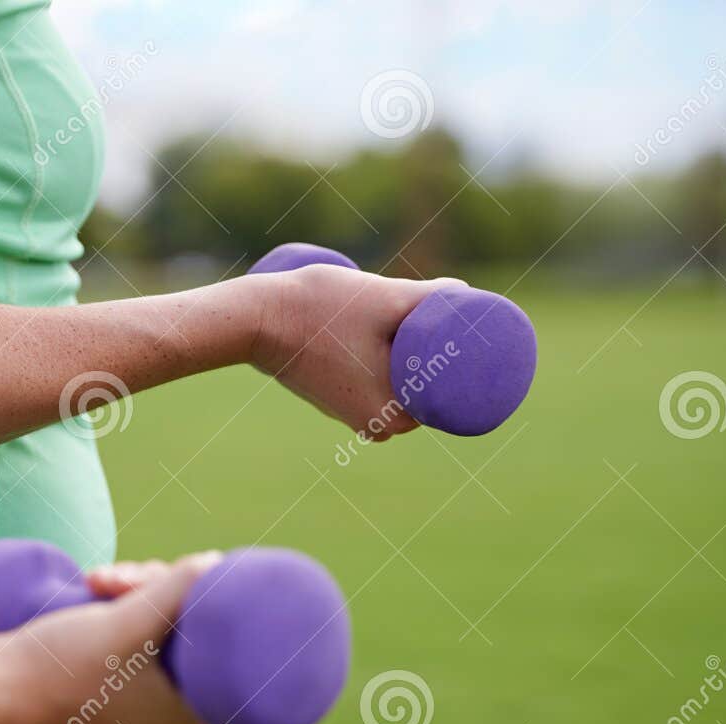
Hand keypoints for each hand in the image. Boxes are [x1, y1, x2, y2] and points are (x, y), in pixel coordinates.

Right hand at [83, 556, 210, 723]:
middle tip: (120, 580)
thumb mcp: (127, 625)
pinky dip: (117, 604)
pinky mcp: (109, 678)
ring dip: (133, 589)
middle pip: (191, 628)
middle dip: (159, 588)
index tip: (176, 576)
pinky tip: (93, 585)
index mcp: (189, 713)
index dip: (204, 601)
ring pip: (159, 622)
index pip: (223, 643)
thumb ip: (174, 591)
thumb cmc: (62, 669)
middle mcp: (169, 708)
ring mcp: (138, 693)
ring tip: (97, 579)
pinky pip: (132, 629)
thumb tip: (216, 562)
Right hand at [248, 265, 467, 440]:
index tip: (470, 330)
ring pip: (401, 385)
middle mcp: (373, 428)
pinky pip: (377, 384)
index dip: (465, 364)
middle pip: (428, 390)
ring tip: (416, 317)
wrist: (255, 320)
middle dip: (439, 357)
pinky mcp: (335, 399)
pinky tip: (390, 333)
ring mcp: (352, 416)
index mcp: (392, 420)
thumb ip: (429, 296)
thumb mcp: (384, 297)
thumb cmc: (320, 311)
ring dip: (410, 357)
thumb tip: (466, 292)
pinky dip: (386, 362)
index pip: (449, 397)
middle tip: (443, 313)